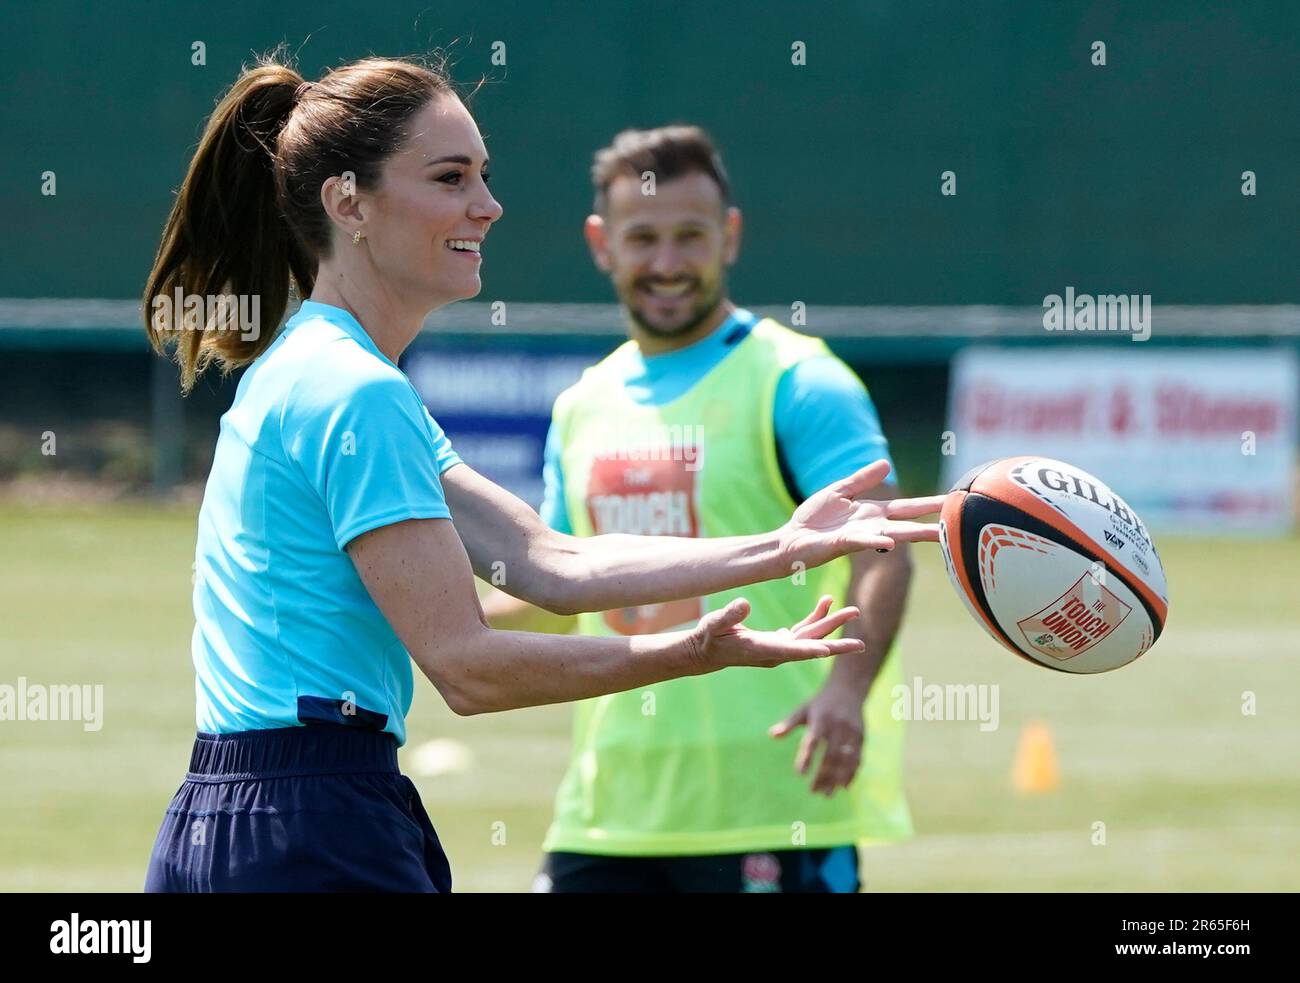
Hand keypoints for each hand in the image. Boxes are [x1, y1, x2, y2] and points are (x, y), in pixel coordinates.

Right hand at [685, 597, 863, 671]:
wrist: (706, 653)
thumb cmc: (708, 638)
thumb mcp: (714, 624)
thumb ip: (730, 615)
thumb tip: (744, 603)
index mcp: (762, 649)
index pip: (789, 651)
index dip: (809, 651)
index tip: (828, 652)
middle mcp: (776, 652)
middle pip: (811, 647)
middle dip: (836, 643)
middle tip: (861, 643)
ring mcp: (780, 647)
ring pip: (812, 637)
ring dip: (832, 625)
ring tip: (853, 611)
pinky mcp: (780, 640)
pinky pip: (804, 630)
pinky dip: (816, 617)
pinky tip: (827, 602)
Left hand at [769, 628, 867, 795]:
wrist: (849, 688)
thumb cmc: (821, 702)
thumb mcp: (803, 709)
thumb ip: (789, 723)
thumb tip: (772, 735)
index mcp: (820, 719)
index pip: (812, 741)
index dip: (807, 757)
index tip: (800, 773)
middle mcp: (837, 726)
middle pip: (830, 755)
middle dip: (823, 775)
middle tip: (813, 791)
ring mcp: (851, 732)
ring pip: (845, 760)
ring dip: (836, 779)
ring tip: (827, 794)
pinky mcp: (861, 736)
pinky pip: (857, 758)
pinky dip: (851, 773)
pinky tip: (844, 787)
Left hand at [778, 460, 945, 571]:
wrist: (790, 541)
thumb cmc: (813, 520)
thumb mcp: (839, 491)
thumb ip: (862, 480)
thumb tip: (887, 464)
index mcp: (873, 514)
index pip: (908, 508)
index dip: (930, 504)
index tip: (955, 499)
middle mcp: (872, 527)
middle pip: (909, 524)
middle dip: (935, 523)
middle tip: (964, 522)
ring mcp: (860, 537)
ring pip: (894, 535)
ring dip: (916, 534)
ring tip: (941, 534)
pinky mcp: (842, 543)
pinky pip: (862, 541)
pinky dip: (876, 539)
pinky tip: (890, 539)